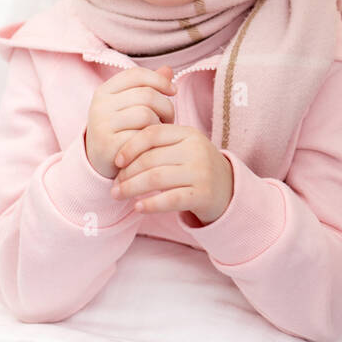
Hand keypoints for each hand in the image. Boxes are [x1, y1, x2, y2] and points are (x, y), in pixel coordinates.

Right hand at [84, 65, 175, 177]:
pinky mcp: (108, 145)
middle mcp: (100, 105)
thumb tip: (168, 69)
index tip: (173, 91)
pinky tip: (152, 144)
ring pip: (146, 115)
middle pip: (146, 95)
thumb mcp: (131, 105)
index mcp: (105, 91)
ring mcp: (102, 125)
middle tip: (168, 119)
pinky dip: (152, 140)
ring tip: (160, 131)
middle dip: (165, 106)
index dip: (159, 80)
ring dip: (161, 124)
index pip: (137, 74)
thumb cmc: (123, 129)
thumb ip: (149, 87)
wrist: (101, 162)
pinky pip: (141, 137)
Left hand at [109, 124, 233, 225]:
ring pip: (156, 178)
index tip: (117, 162)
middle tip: (114, 185)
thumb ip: (158, 145)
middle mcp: (196, 150)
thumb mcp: (183, 148)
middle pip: (151, 159)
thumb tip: (119, 156)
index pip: (152, 134)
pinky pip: (170, 199)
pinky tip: (138, 208)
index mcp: (189, 134)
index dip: (130, 147)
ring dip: (132, 188)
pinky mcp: (203, 194)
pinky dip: (151, 204)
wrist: (227, 188)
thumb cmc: (195, 167)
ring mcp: (201, 172)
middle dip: (127, 173)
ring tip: (118, 195)